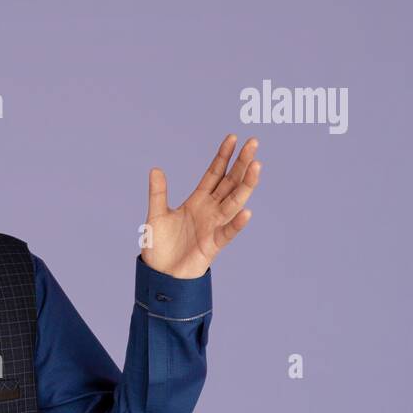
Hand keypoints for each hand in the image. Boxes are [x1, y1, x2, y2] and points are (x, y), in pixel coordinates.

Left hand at [142, 134, 260, 278]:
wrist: (160, 274)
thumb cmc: (160, 246)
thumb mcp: (156, 215)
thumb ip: (158, 193)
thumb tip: (156, 169)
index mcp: (198, 201)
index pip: (214, 174)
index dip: (223, 156)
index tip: (233, 137)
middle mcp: (210, 210)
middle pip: (230, 182)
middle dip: (242, 163)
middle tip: (254, 142)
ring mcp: (213, 226)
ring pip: (234, 202)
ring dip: (245, 185)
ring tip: (257, 166)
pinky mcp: (212, 245)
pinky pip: (227, 233)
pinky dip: (236, 223)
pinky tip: (246, 211)